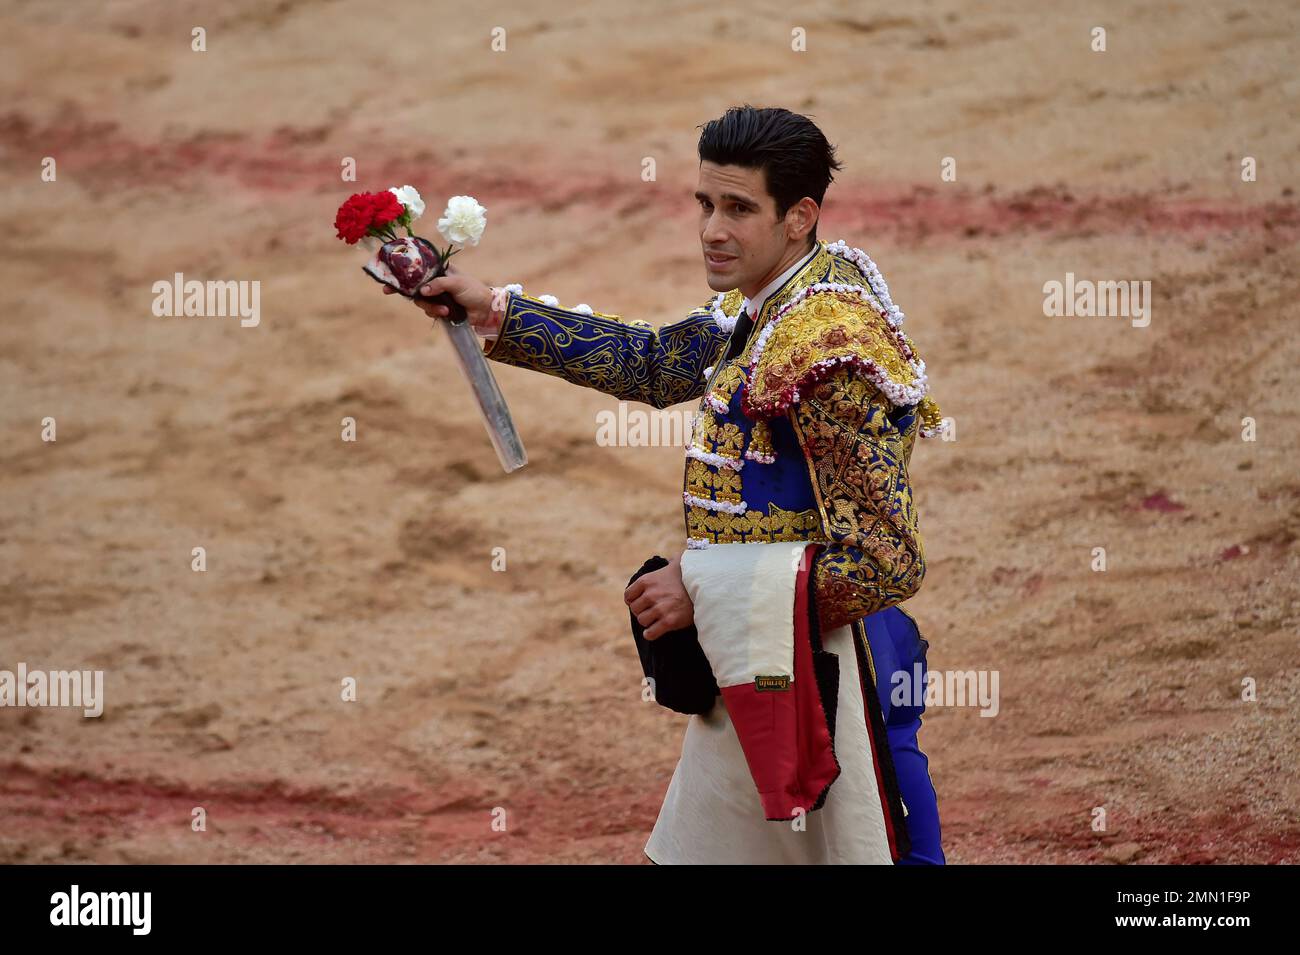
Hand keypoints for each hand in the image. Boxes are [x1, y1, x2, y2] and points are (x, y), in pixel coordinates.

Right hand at [382, 263, 503, 335]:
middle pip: (414, 285)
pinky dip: (435, 313)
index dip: (402, 270)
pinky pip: (428, 310)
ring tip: (444, 310)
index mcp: (439, 269)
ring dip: (429, 306)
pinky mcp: (439, 308)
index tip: (388, 273)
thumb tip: (423, 291)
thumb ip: (439, 284)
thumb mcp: (457, 283)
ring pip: (420, 300)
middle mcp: (435, 281)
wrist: (485, 310)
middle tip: (388, 291)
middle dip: (405, 290)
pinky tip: (446, 313)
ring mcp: (436, 295)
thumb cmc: (473, 290)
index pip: (417, 267)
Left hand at [625, 554, 693, 640]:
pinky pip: (650, 633)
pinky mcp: (669, 622)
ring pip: (642, 620)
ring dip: (648, 621)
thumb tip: (674, 558)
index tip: (642, 601)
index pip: (628, 595)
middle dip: (642, 610)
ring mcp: (660, 609)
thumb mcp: (678, 563)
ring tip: (657, 618)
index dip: (634, 599)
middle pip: (635, 609)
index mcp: (647, 580)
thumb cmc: (691, 576)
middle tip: (652, 610)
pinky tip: (656, 630)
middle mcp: (651, 594)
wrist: (707, 588)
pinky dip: (651, 634)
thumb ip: (672, 560)